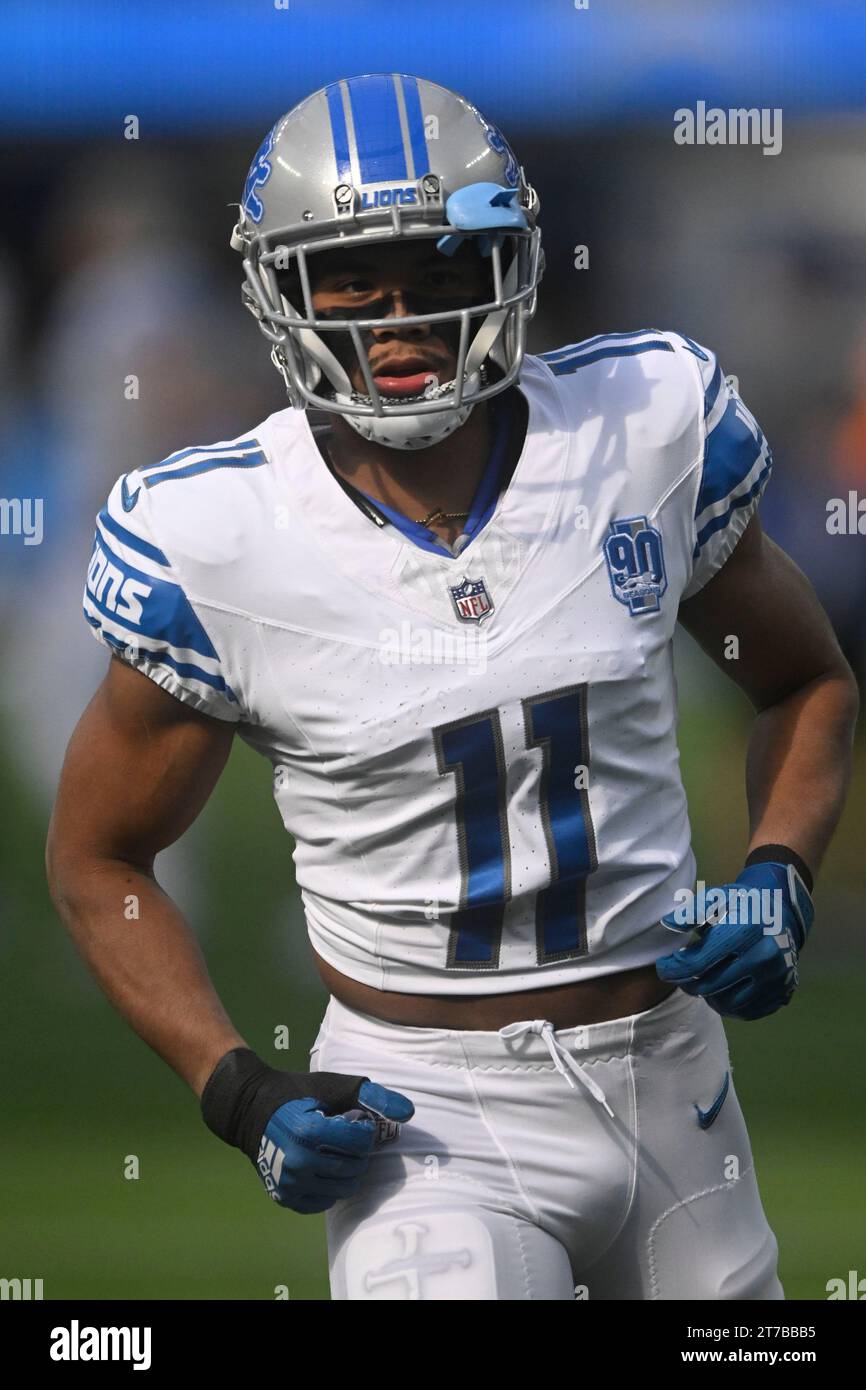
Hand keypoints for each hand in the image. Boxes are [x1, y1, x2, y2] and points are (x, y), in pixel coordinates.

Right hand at [257, 1080, 413, 1212]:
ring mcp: (290, 1184)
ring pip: (344, 1188)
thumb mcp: (333, 1087)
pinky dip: (330, 1186)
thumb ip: (373, 1097)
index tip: (354, 1122)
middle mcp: (299, 1162)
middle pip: (355, 1168)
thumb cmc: (297, 1095)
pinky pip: (325, 1202)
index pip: (361, 1142)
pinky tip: (322, 1167)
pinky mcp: (285, 1198)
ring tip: (335, 1153)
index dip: (364, 1131)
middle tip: (345, 1138)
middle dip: (358, 1152)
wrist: (251, 1112)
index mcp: (309, 1131)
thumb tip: (408, 1113)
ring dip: (347, 1170)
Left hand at [655, 862, 813, 1020]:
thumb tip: (668, 924)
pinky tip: (721, 991)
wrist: (785, 912)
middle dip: (687, 983)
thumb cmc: (744, 903)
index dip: (673, 969)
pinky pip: (748, 1012)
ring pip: (727, 1004)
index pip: (697, 964)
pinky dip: (729, 1007)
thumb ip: (691, 910)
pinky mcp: (783, 993)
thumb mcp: (718, 897)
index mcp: (745, 932)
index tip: (664, 966)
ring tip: (701, 981)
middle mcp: (763, 958)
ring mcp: (776, 979)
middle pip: (710, 987)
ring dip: (707, 997)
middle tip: (680, 975)